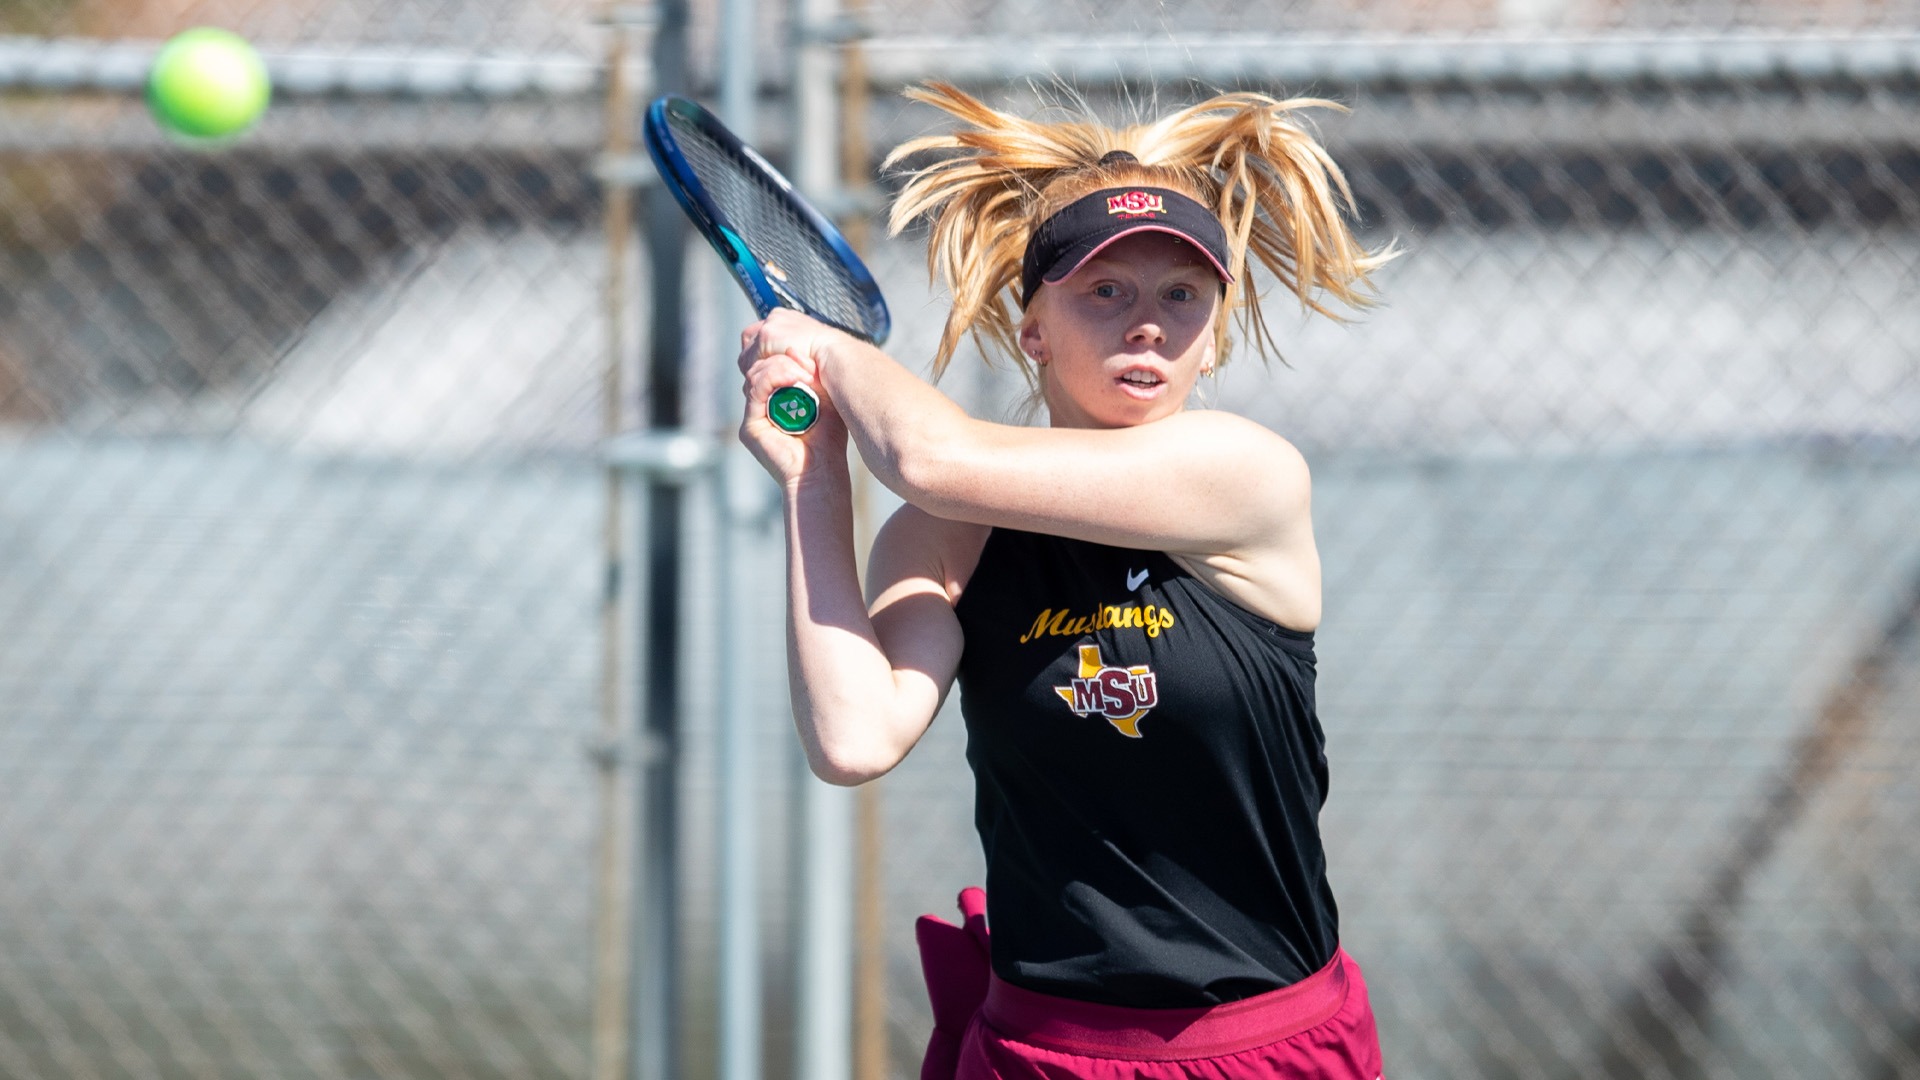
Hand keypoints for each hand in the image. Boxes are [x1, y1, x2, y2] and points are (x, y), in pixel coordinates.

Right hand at [737, 313, 849, 484]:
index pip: (767, 361)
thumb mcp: (822, 397)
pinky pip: (755, 390)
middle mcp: (759, 403)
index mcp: (774, 395)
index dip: (784, 352)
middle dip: (784, 355)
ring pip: (756, 372)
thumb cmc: (827, 438)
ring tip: (806, 372)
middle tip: (809, 361)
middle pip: (758, 363)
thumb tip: (803, 347)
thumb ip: (811, 374)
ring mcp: (752, 414)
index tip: (810, 354)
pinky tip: (795, 378)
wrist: (822, 470)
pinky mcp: (750, 426)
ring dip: (783, 365)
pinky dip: (774, 377)